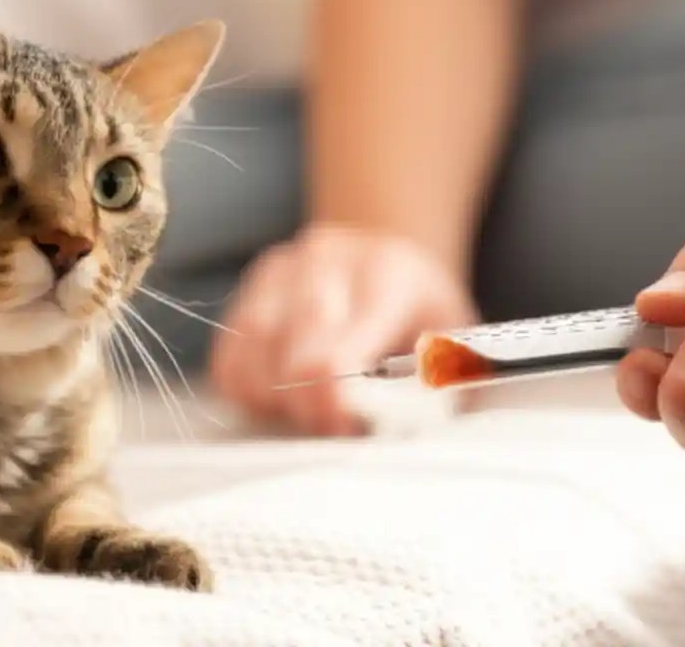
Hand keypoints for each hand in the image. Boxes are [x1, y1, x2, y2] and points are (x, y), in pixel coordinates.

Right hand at [209, 225, 476, 435]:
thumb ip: (433, 383)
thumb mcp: (456, 342)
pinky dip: (247, 388)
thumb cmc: (422, 312)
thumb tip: (402, 423)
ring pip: (250, 357)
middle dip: (307, 407)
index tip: (345, 426)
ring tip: (309, 407)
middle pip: (288, 358)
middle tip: (332, 424)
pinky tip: (280, 393)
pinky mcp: (247, 287)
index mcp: (385, 273)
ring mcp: (279, 271)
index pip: (335, 355)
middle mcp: (324, 261)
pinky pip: (228, 357)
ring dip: (274, 399)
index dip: (332, 406)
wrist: (391, 258)